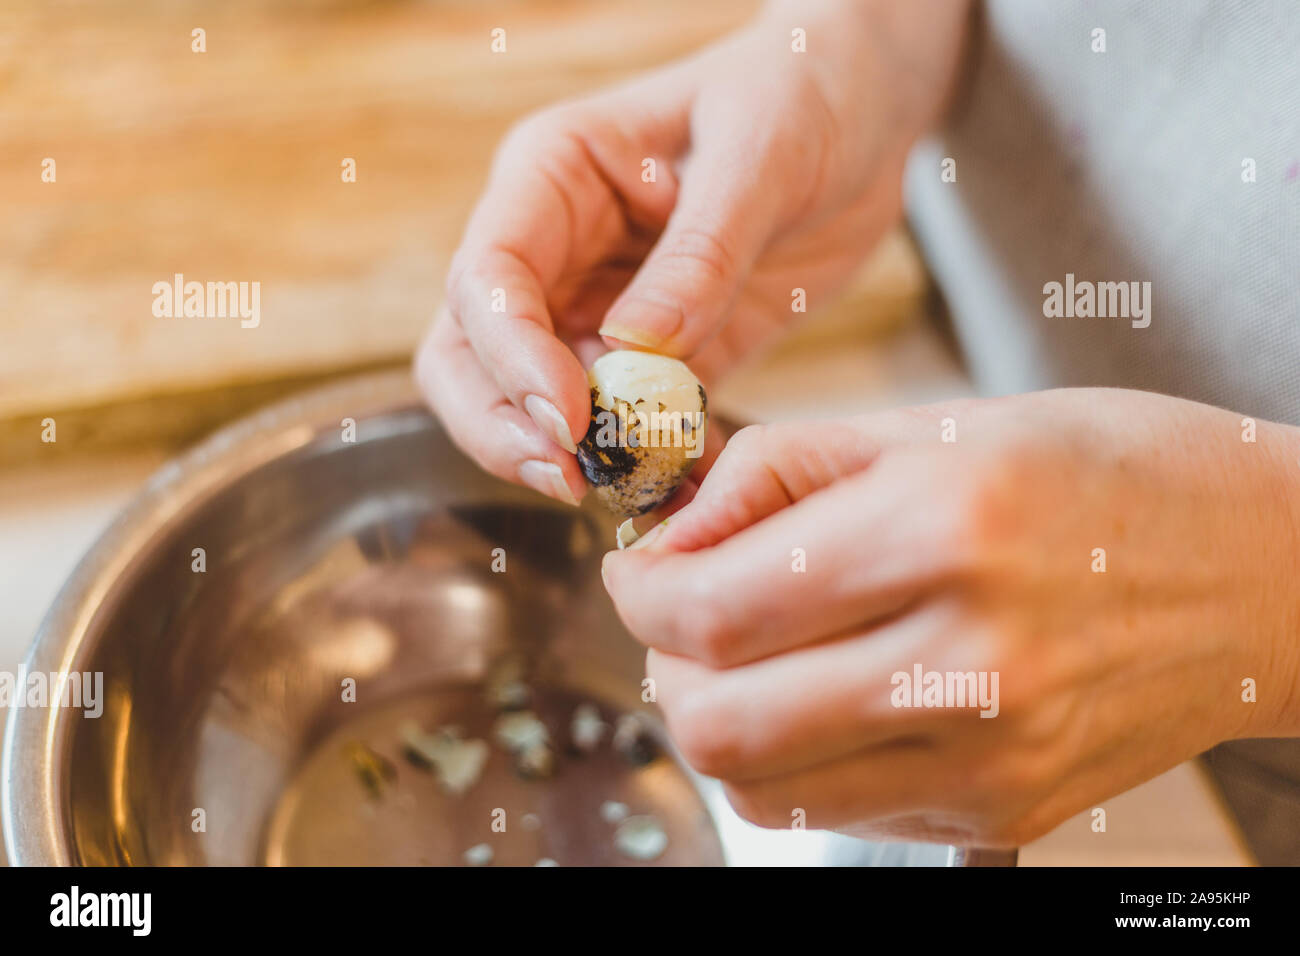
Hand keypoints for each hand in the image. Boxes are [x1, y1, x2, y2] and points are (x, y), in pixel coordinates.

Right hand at [415, 0, 968, 504]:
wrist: (863, 112)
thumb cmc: (800, 92)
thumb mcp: (758, 156)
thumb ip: (699, 253)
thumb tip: (635, 348)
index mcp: (553, 176)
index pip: (487, 278)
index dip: (511, 355)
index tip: (570, 414)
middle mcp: (558, 250)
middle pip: (473, 356)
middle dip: (505, 426)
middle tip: (571, 481)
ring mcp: (602, 309)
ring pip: (536, 405)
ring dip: (574, 457)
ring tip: (641, 491)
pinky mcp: (661, 357)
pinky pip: (631, 425)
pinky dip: (651, 464)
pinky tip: (694, 485)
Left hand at [601, 389, 1299, 844]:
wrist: (1265, 569)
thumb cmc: (1106, 473)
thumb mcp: (935, 426)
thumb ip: (777, 472)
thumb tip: (671, 536)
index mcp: (944, 534)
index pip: (718, 610)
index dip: (641, 594)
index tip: (640, 570)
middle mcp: (969, 663)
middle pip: (721, 725)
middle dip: (664, 669)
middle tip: (680, 618)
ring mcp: (991, 756)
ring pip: (764, 789)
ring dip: (721, 721)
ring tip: (750, 656)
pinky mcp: (1006, 809)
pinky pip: (840, 813)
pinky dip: (796, 761)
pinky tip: (828, 696)